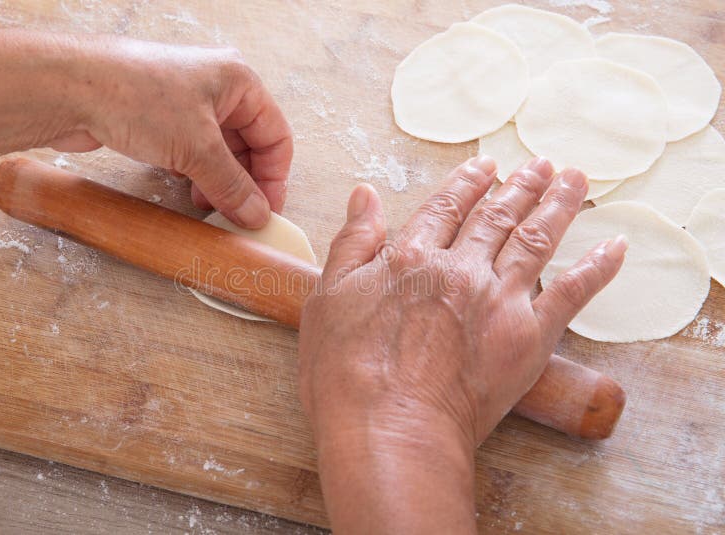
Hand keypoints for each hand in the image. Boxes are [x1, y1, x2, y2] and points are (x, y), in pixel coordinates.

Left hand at [0, 31, 291, 228]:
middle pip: (247, 144)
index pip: (275, 134)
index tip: (267, 211)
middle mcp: (215, 88)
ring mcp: (185, 102)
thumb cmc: (136, 96)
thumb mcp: (197, 148)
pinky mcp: (158, 119)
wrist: (68, 88)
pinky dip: (194, 176)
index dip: (274, 176)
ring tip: (211, 210)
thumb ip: (232, 186)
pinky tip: (189, 195)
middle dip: (244, 182)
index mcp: (237, 81)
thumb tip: (256, 215)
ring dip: (219, 183)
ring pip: (217, 151)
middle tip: (240, 217)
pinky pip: (190, 152)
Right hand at [298, 155, 626, 532]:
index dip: (467, 182)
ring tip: (573, 179)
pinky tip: (615, 246)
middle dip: (520, 186)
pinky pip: (572, 292)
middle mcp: (461, 268)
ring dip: (557, 205)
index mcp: (412, 257)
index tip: (486, 165)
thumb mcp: (329, 298)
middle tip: (539, 165)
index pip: (446, 207)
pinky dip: (597, 267)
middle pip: (496, 216)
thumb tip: (365, 194)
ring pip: (535, 239)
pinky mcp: (530, 337)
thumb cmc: (347, 373)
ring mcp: (499, 300)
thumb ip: (352, 243)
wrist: (388, 429)